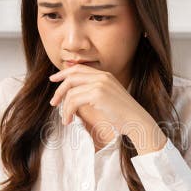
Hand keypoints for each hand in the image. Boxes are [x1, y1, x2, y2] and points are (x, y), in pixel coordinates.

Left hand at [48, 64, 166, 154]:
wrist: (137, 121)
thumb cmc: (123, 115)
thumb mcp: (107, 99)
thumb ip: (93, 92)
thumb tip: (73, 95)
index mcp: (105, 75)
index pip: (78, 69)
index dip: (63, 73)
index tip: (53, 80)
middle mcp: (102, 76)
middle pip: (72, 76)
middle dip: (59, 89)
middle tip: (53, 102)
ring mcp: (100, 84)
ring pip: (71, 91)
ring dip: (64, 107)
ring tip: (65, 118)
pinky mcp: (98, 94)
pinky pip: (74, 101)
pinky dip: (68, 111)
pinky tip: (69, 120)